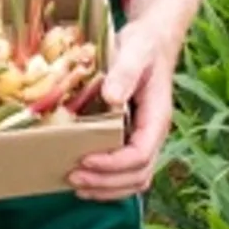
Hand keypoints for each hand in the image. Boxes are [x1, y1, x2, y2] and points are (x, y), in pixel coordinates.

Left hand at [69, 22, 176, 201]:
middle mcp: (152, 133)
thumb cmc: (143, 45)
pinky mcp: (131, 137)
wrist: (151, 40)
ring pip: (133, 179)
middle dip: (106, 182)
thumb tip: (111, 99)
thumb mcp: (135, 51)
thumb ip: (125, 73)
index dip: (113, 164)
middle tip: (72, 177)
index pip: (140, 155)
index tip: (85, 160)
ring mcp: (143, 137)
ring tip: (75, 185)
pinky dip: (106, 181)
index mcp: (157, 118)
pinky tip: (84, 178)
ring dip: (105, 188)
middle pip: (138, 175)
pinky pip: (124, 171)